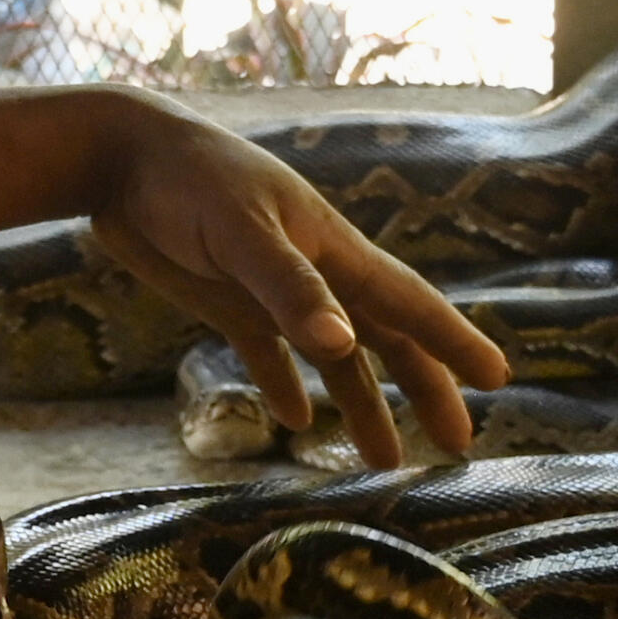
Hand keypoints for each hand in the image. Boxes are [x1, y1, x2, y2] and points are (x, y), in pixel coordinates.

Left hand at [89, 99, 508, 467]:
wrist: (120, 157)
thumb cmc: (186, 182)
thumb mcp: (241, 232)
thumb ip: (289, 289)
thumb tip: (343, 347)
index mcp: (333, 251)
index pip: (409, 304)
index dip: (454, 342)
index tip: (498, 379)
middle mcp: (316, 275)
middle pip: (385, 340)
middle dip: (425, 390)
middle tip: (458, 445)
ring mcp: (274, 292)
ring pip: (333, 360)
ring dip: (360, 407)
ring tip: (382, 461)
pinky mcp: (229, 304)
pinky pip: (268, 357)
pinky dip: (285, 389)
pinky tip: (296, 423)